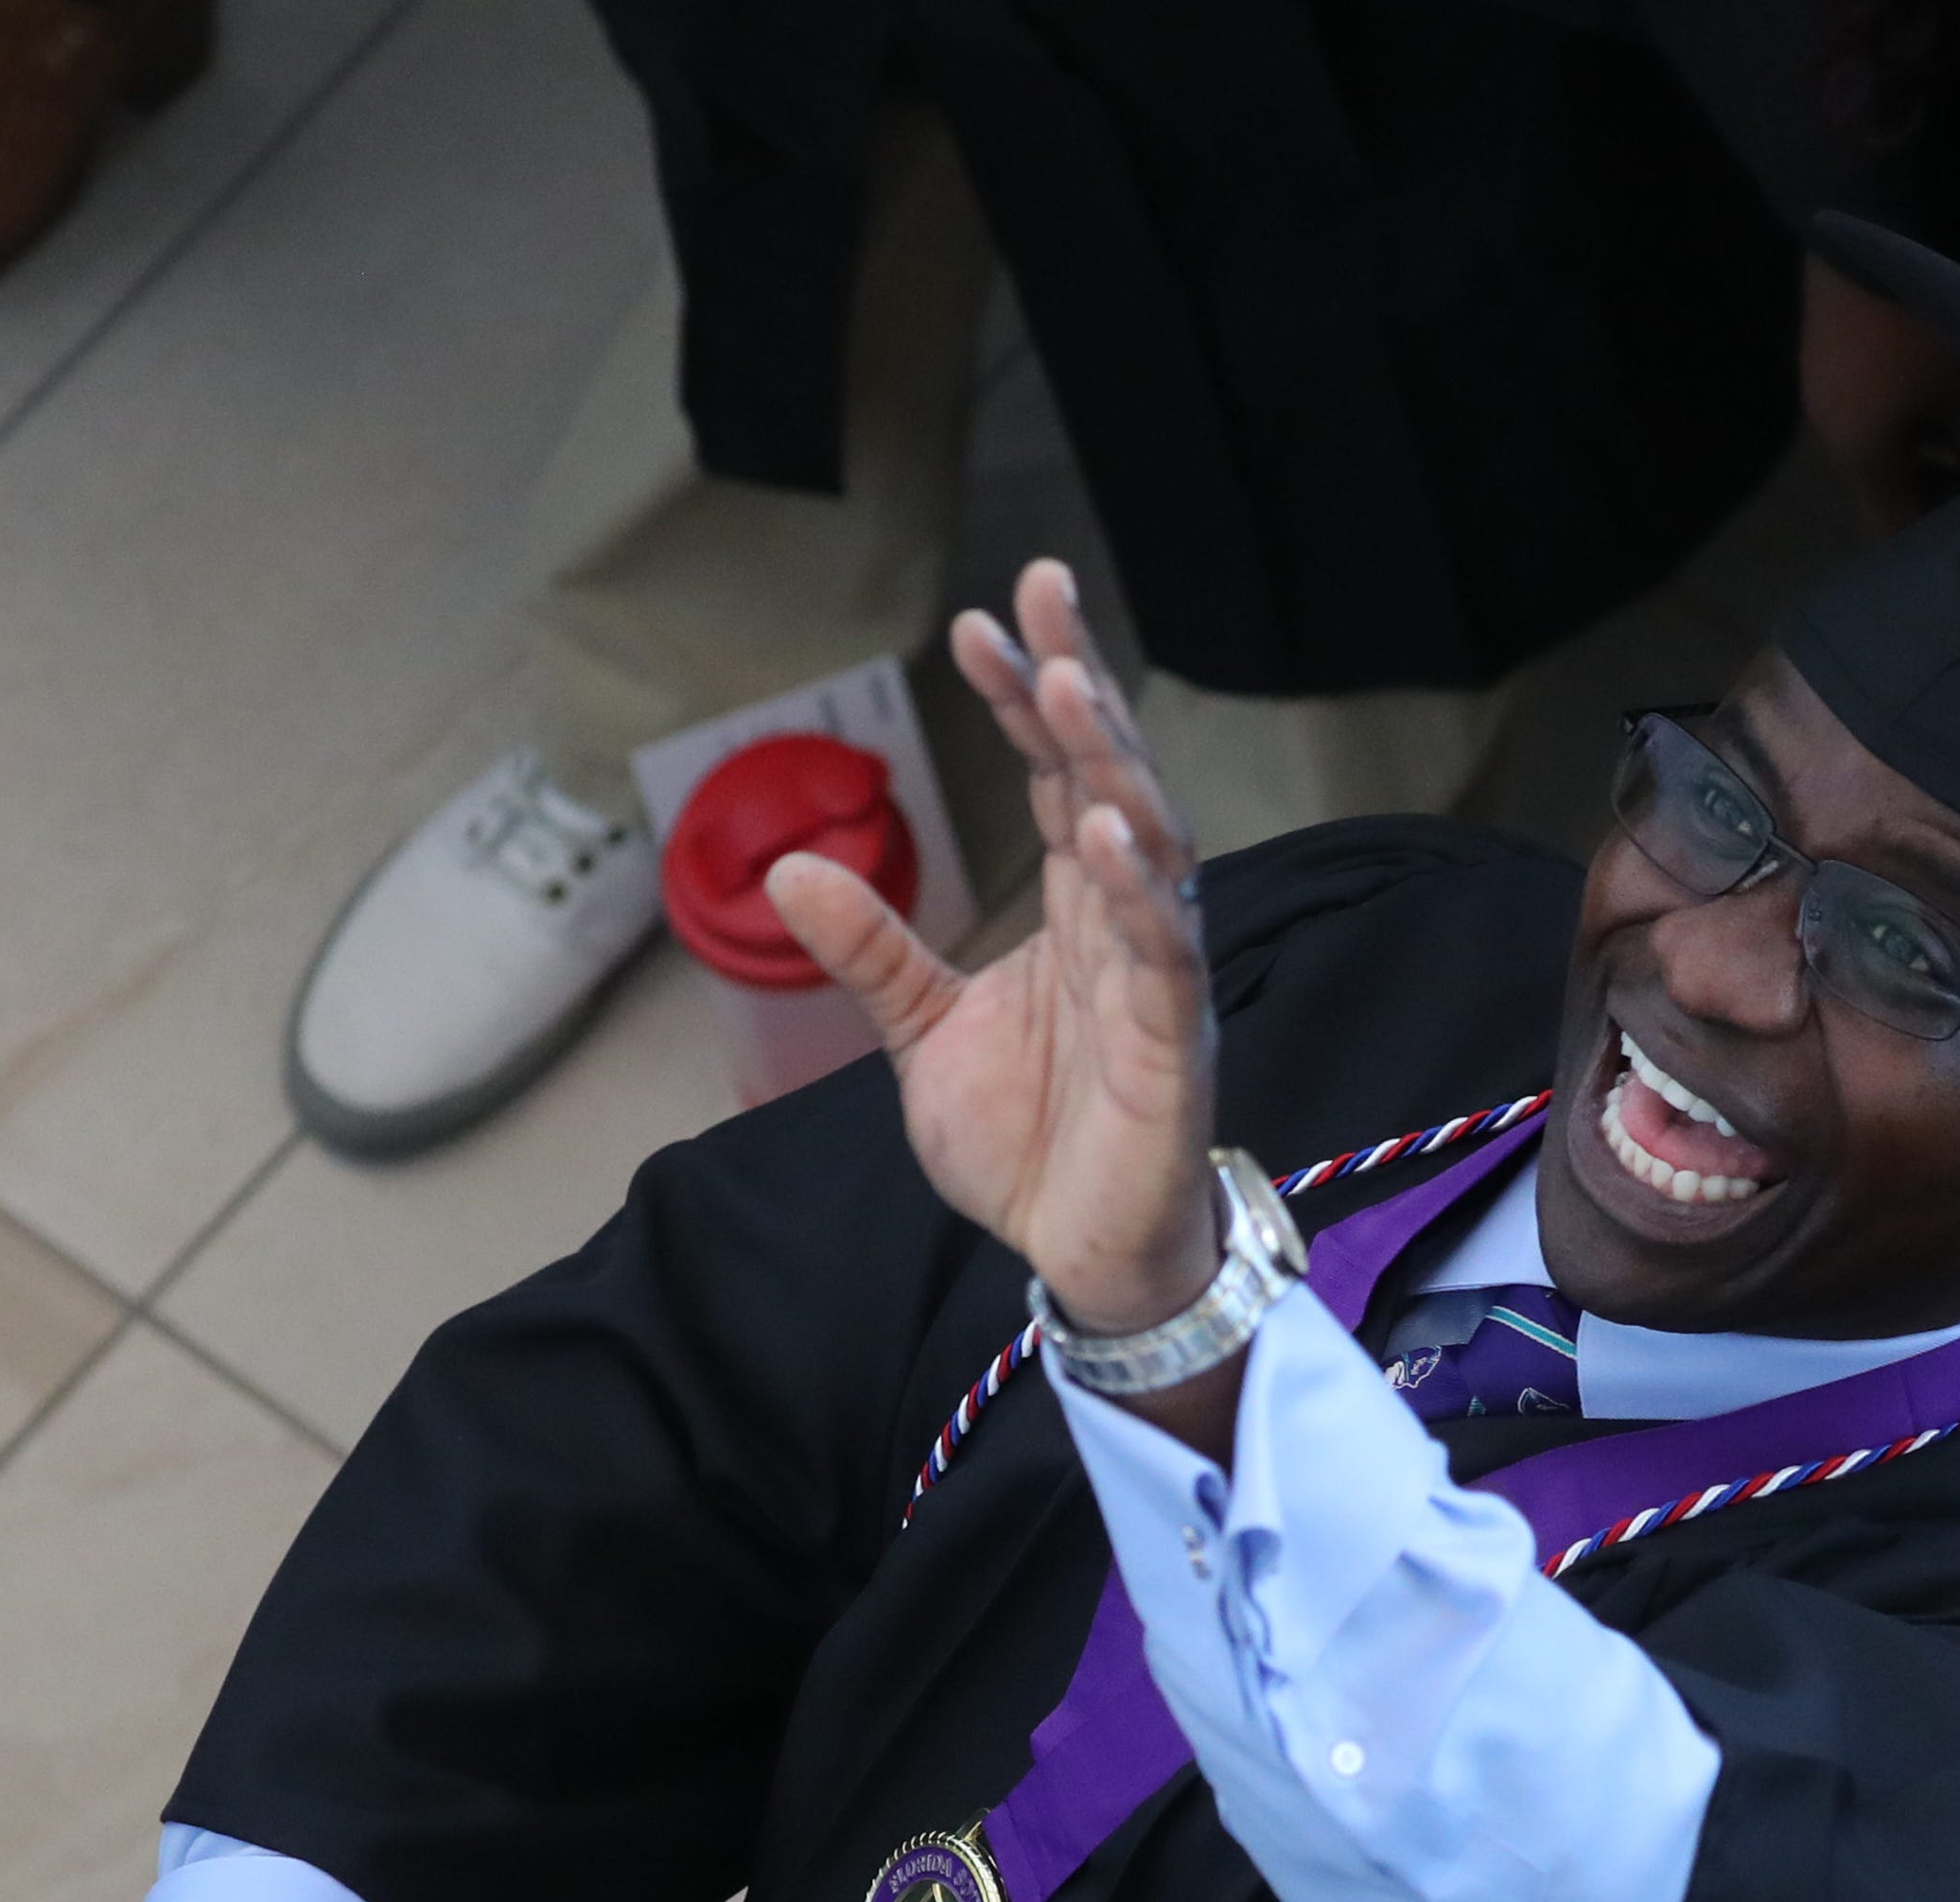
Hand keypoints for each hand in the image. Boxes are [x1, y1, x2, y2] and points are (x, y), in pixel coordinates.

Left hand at [766, 559, 1221, 1339]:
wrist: (1078, 1257)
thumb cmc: (1027, 1144)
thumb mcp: (922, 1032)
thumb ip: (874, 949)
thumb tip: (788, 866)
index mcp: (1073, 913)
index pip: (1049, 776)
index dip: (1020, 698)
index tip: (975, 621)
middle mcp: (1124, 924)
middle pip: (1107, 776)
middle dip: (1080, 681)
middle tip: (1044, 587)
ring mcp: (1155, 977)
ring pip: (1150, 843)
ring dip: (1113, 762)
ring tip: (1071, 685)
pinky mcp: (1172, 1043)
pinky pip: (1164, 952)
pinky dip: (1142, 890)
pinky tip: (1105, 829)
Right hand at [1800, 254, 1959, 536]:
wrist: (1870, 220)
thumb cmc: (1925, 321)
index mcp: (1859, 455)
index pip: (1891, 528)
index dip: (1934, 539)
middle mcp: (1828, 433)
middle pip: (1879, 488)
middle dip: (1928, 495)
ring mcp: (1819, 388)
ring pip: (1871, 446)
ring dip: (1913, 452)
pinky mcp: (1822, 351)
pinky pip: (1862, 406)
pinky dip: (1896, 416)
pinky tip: (1930, 394)